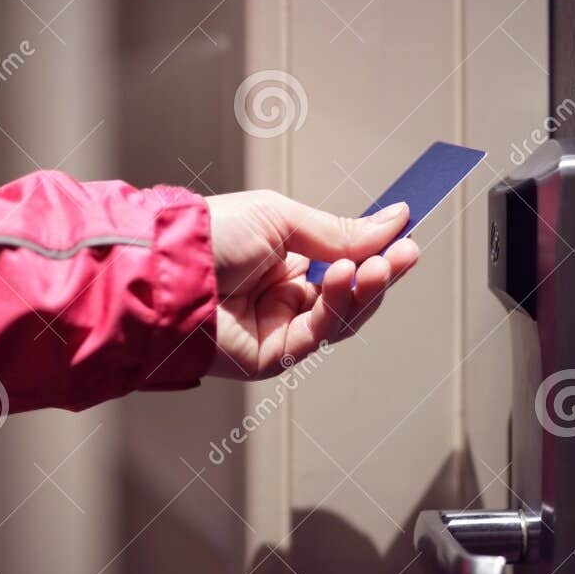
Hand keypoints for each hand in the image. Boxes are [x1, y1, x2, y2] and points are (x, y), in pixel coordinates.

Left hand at [204, 190, 419, 380]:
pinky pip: (319, 334)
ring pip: (342, 317)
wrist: (168, 269)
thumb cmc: (208, 236)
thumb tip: (392, 220)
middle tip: (406, 253)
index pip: (345, 258)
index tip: (406, 235)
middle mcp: (284, 293)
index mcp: (284, 258)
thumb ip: (339, 231)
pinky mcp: (273, 355)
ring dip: (366, 290)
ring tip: (378, 266)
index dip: (376, 250)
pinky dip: (338, 306)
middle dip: (381, 273)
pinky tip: (345, 277)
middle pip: (351, 292)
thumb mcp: (281, 218)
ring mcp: (279, 325)